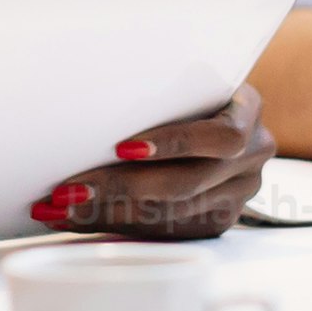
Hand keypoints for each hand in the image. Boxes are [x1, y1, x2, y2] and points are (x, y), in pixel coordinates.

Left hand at [31, 87, 270, 238]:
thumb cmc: (189, 92)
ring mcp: (237, 194)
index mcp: (248, 113)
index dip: (173, 143)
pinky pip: (165, 231)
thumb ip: (160, 90)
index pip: (219, 136)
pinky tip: (80, 219)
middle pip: (186, 182)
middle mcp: (250, 159)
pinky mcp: (216, 221)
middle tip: (69, 188)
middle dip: (119, 187)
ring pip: (171, 215)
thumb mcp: (185, 79)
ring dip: (109, 212)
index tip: (123, 148)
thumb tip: (87, 99)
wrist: (216, 115)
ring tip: (61, 208)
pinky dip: (118, 225)